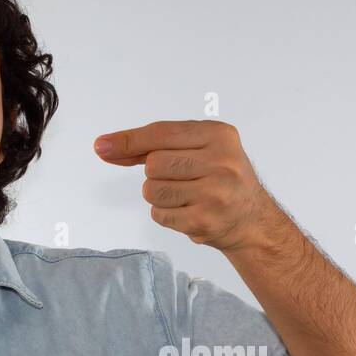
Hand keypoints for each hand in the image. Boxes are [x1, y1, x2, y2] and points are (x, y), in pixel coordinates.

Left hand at [94, 119, 286, 255]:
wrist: (252, 221)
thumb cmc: (221, 180)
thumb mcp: (200, 150)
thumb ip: (154, 145)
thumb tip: (106, 147)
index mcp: (219, 135)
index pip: (161, 133)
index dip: (128, 141)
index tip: (102, 146)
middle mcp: (221, 161)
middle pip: (153, 163)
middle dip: (155, 173)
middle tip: (179, 179)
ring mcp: (214, 193)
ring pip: (152, 190)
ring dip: (158, 195)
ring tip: (184, 196)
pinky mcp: (204, 220)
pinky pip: (159, 214)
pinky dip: (166, 214)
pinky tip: (188, 211)